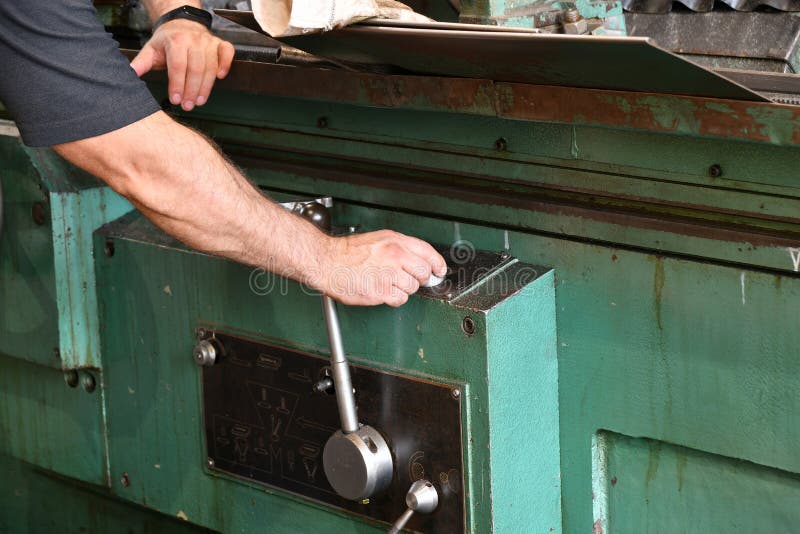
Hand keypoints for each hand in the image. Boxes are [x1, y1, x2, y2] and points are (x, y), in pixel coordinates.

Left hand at [130, 19, 234, 110]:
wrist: (181, 24)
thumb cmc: (167, 41)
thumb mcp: (151, 50)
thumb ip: (141, 63)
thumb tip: (129, 75)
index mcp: (175, 41)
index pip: (178, 66)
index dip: (177, 85)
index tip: (175, 100)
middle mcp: (193, 40)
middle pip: (196, 69)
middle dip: (192, 90)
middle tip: (188, 106)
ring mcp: (208, 41)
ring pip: (210, 66)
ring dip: (206, 87)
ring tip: (199, 101)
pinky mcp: (220, 44)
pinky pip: (227, 53)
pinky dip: (225, 65)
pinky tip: (220, 77)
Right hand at [318, 230, 446, 306]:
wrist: (327, 262)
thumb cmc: (347, 253)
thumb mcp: (377, 240)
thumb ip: (399, 248)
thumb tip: (418, 259)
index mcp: (395, 241)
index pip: (427, 252)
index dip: (437, 263)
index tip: (439, 270)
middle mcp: (395, 256)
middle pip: (423, 272)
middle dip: (418, 278)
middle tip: (407, 278)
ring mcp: (389, 274)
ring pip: (412, 288)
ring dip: (403, 289)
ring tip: (387, 283)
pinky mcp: (381, 291)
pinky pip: (400, 299)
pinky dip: (394, 298)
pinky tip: (382, 291)